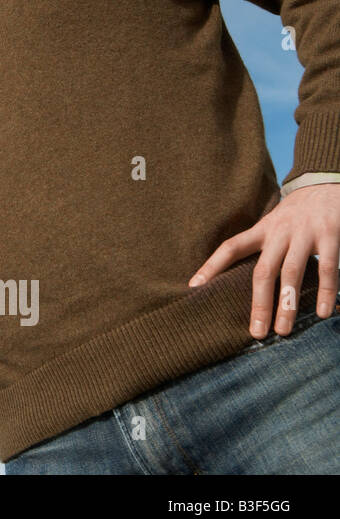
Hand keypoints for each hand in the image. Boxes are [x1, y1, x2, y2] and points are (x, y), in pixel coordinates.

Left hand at [188, 183, 339, 337]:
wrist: (326, 185)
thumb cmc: (296, 215)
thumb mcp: (273, 225)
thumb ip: (261, 248)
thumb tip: (240, 281)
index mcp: (261, 230)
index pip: (231, 248)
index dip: (211, 266)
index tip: (193, 287)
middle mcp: (279, 233)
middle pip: (262, 271)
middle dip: (258, 303)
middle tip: (255, 333)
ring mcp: (304, 234)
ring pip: (291, 273)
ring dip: (287, 304)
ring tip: (283, 331)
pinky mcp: (330, 235)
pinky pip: (327, 268)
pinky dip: (325, 291)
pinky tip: (322, 313)